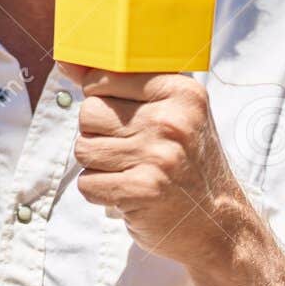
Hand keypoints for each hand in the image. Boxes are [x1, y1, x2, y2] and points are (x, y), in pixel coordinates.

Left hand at [65, 66, 249, 267]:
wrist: (218, 224)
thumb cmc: (185, 162)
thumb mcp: (170, 113)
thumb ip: (120, 85)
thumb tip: (66, 62)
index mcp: (180, 92)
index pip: (103, 80)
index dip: (103, 102)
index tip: (127, 121)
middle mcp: (171, 121)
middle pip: (88, 113)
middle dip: (98, 134)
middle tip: (130, 151)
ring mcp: (157, 156)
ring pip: (83, 148)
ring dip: (98, 165)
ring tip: (129, 171)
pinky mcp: (142, 190)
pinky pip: (87, 183)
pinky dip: (100, 192)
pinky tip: (128, 193)